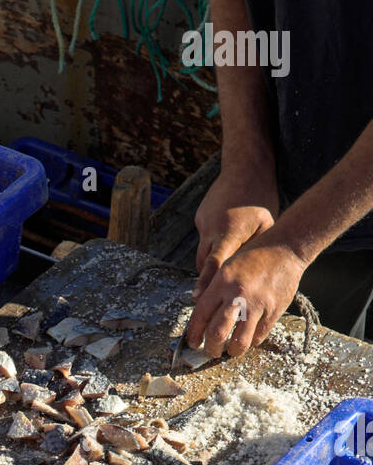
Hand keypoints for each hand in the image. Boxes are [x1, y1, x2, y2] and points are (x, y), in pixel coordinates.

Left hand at [185, 237, 307, 358]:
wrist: (285, 248)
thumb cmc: (253, 257)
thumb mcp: (227, 267)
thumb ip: (213, 290)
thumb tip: (200, 315)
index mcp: (222, 283)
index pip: (200, 316)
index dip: (193, 334)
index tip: (193, 342)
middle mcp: (238, 295)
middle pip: (217, 334)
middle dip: (211, 348)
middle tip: (211, 351)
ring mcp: (257, 305)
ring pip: (239, 342)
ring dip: (231, 351)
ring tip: (230, 351)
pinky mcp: (274, 311)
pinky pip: (258, 336)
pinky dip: (250, 341)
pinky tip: (247, 338)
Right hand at [194, 165, 280, 297]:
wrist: (246, 166)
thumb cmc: (261, 197)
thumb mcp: (266, 225)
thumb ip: (253, 250)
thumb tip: (244, 276)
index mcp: (230, 231)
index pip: (214, 263)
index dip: (205, 282)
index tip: (197, 298)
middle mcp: (212, 227)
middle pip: (203, 263)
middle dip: (208, 276)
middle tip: (216, 289)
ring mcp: (203, 220)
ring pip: (202, 252)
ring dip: (212, 260)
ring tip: (228, 257)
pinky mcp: (199, 216)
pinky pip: (204, 237)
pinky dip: (213, 241)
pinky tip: (227, 233)